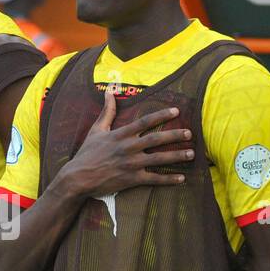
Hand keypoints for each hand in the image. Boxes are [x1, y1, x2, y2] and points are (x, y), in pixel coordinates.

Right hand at [61, 88, 193, 197]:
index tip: (176, 111)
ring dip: (176, 156)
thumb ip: (107, 111)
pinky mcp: (131, 180)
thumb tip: (109, 90)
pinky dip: (168, 180)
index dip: (161, 115)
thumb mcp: (96, 130)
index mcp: (121, 135)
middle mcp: (128, 148)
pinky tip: (181, 178)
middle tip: (189, 133)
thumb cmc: (87, 153)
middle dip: (174, 136)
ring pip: (158, 159)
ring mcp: (131, 164)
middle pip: (156, 140)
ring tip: (191, 154)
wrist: (78, 178)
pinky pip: (153, 179)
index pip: (145, 122)